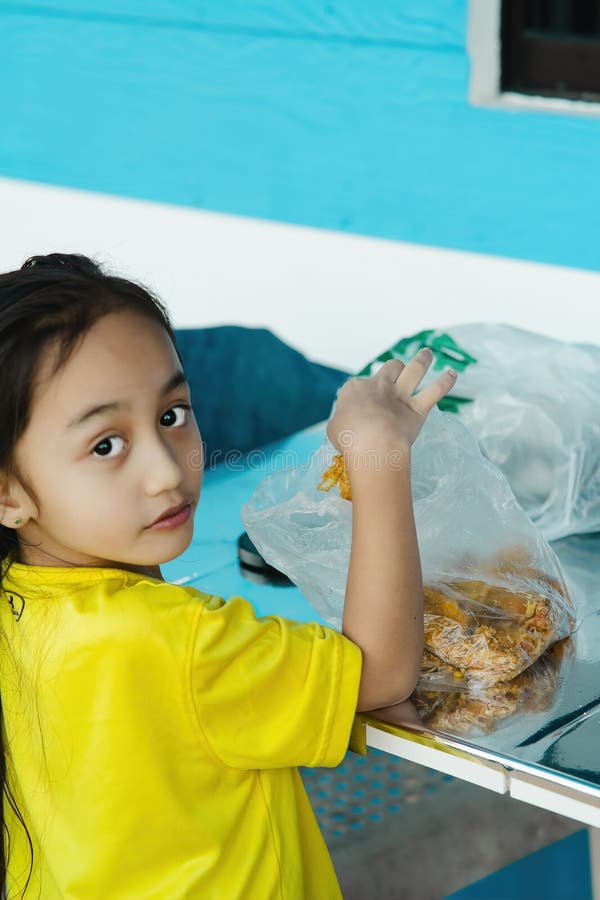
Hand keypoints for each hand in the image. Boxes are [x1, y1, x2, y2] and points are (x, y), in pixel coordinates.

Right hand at [326, 348, 456, 459]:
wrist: (372, 444)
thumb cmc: (349, 438)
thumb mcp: (334, 427)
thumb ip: (343, 420)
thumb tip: (347, 423)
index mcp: (355, 389)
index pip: (360, 386)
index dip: (363, 395)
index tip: (362, 408)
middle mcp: (379, 386)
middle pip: (389, 368)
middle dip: (394, 368)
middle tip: (397, 372)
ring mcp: (400, 395)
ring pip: (414, 369)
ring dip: (422, 359)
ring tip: (427, 354)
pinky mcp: (418, 409)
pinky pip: (435, 390)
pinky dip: (446, 382)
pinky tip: (452, 374)